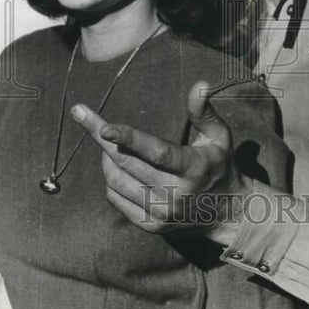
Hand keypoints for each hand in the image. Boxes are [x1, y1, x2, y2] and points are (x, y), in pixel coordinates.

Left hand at [71, 81, 246, 233]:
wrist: (228, 213)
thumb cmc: (220, 165)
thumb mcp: (219, 136)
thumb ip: (204, 111)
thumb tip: (200, 83)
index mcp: (192, 168)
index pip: (155, 152)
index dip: (128, 138)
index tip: (104, 126)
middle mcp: (174, 193)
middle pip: (127, 163)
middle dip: (100, 137)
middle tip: (81, 114)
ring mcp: (161, 212)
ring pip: (116, 181)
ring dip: (105, 157)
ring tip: (108, 142)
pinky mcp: (151, 225)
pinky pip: (116, 199)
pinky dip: (110, 179)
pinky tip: (115, 166)